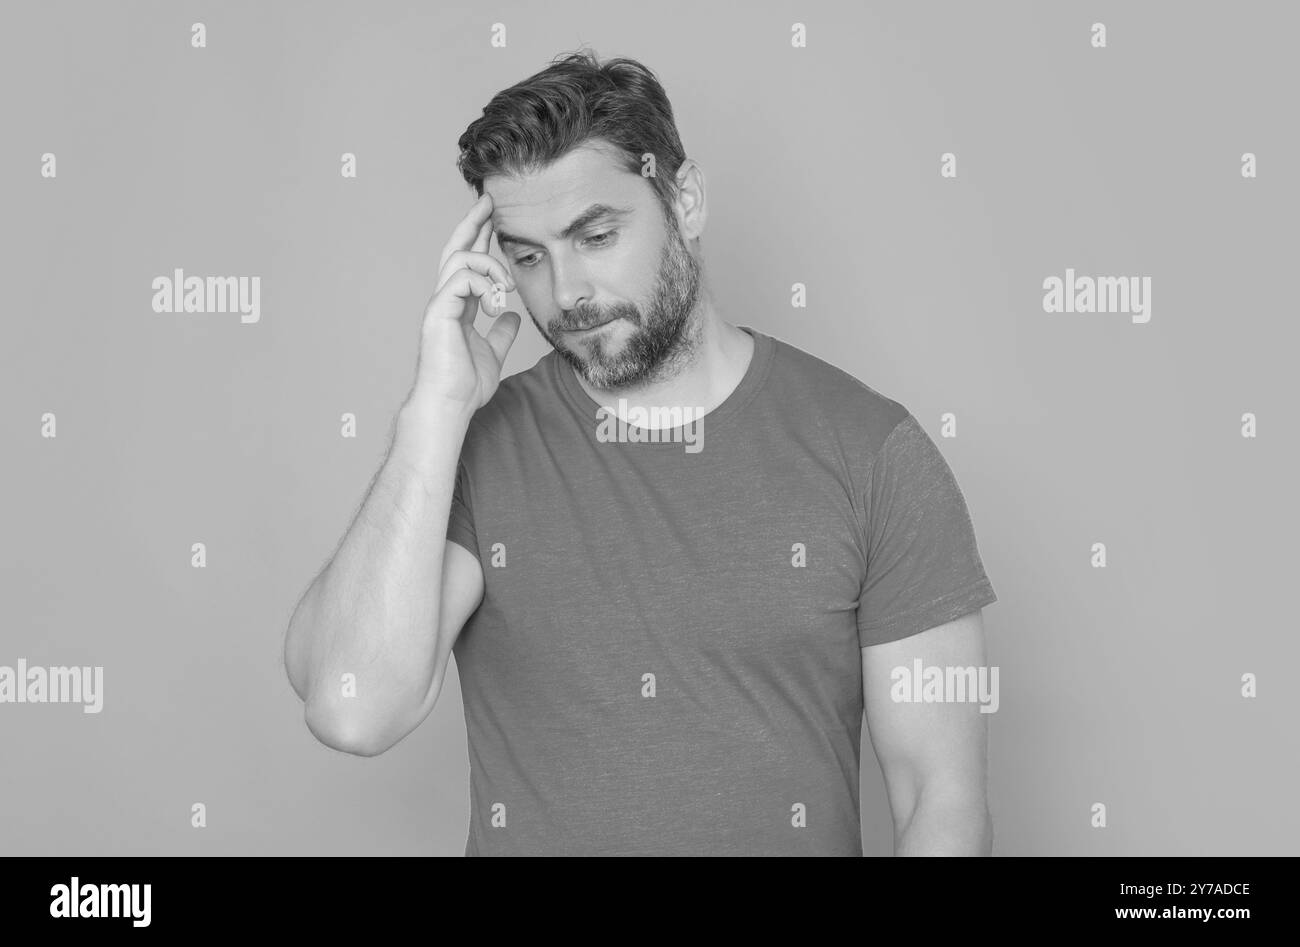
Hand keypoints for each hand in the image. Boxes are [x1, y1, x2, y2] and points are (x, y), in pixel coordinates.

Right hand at [410, 192, 521, 410]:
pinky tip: (497, 300)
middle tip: (489, 201)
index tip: (494, 219)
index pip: (468, 262)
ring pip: (460, 258)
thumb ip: (501, 332)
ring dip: (490, 264)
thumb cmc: (465, 385)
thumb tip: (512, 316)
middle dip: (473, 222)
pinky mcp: (438, 311)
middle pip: (456, 248)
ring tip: (507, 286)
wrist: (450, 404)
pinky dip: (484, 283)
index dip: (480, 238)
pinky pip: (462, 278)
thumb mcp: (493, 352)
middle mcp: (446, 299)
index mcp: (458, 305)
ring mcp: (440, 303)